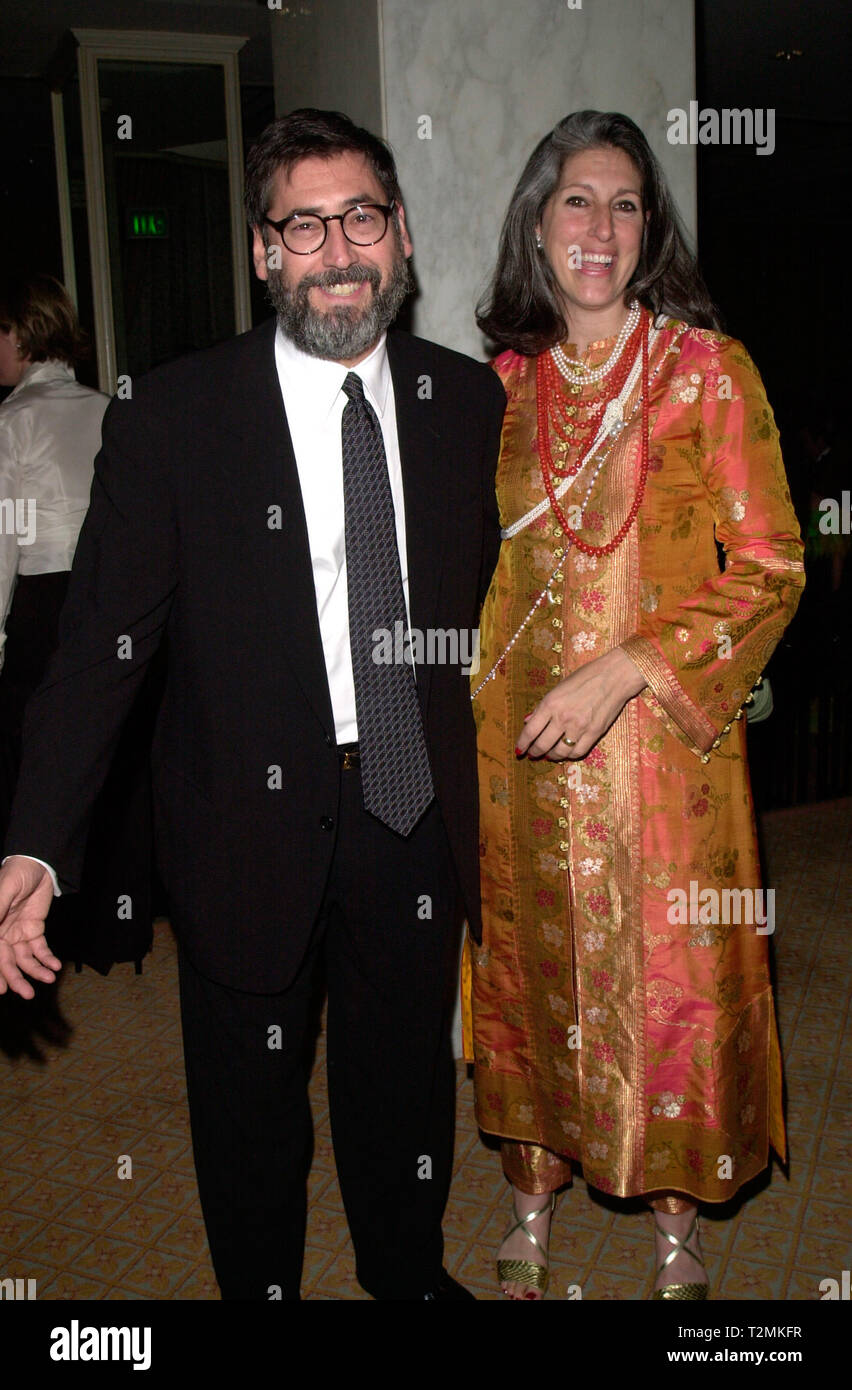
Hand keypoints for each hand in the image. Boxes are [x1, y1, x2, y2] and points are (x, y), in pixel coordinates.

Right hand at [0, 856, 61, 997]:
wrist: (36, 863)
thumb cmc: (13, 873)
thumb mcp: (3, 890)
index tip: (1, 990)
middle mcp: (1, 933)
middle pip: (6, 961)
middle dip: (16, 978)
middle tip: (26, 994)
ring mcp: (17, 933)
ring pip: (24, 958)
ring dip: (35, 970)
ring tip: (48, 979)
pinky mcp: (33, 929)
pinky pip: (39, 948)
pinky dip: (47, 958)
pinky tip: (54, 966)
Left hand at [515, 647, 646, 760]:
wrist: (614, 676)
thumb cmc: (585, 677)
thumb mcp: (558, 688)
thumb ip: (543, 707)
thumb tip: (528, 722)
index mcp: (551, 703)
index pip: (530, 731)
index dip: (523, 743)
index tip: (519, 749)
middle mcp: (563, 717)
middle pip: (543, 744)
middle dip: (535, 752)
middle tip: (533, 754)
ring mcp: (579, 727)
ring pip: (560, 752)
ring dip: (552, 756)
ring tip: (549, 754)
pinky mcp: (595, 733)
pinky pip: (578, 752)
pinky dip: (569, 755)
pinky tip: (566, 752)